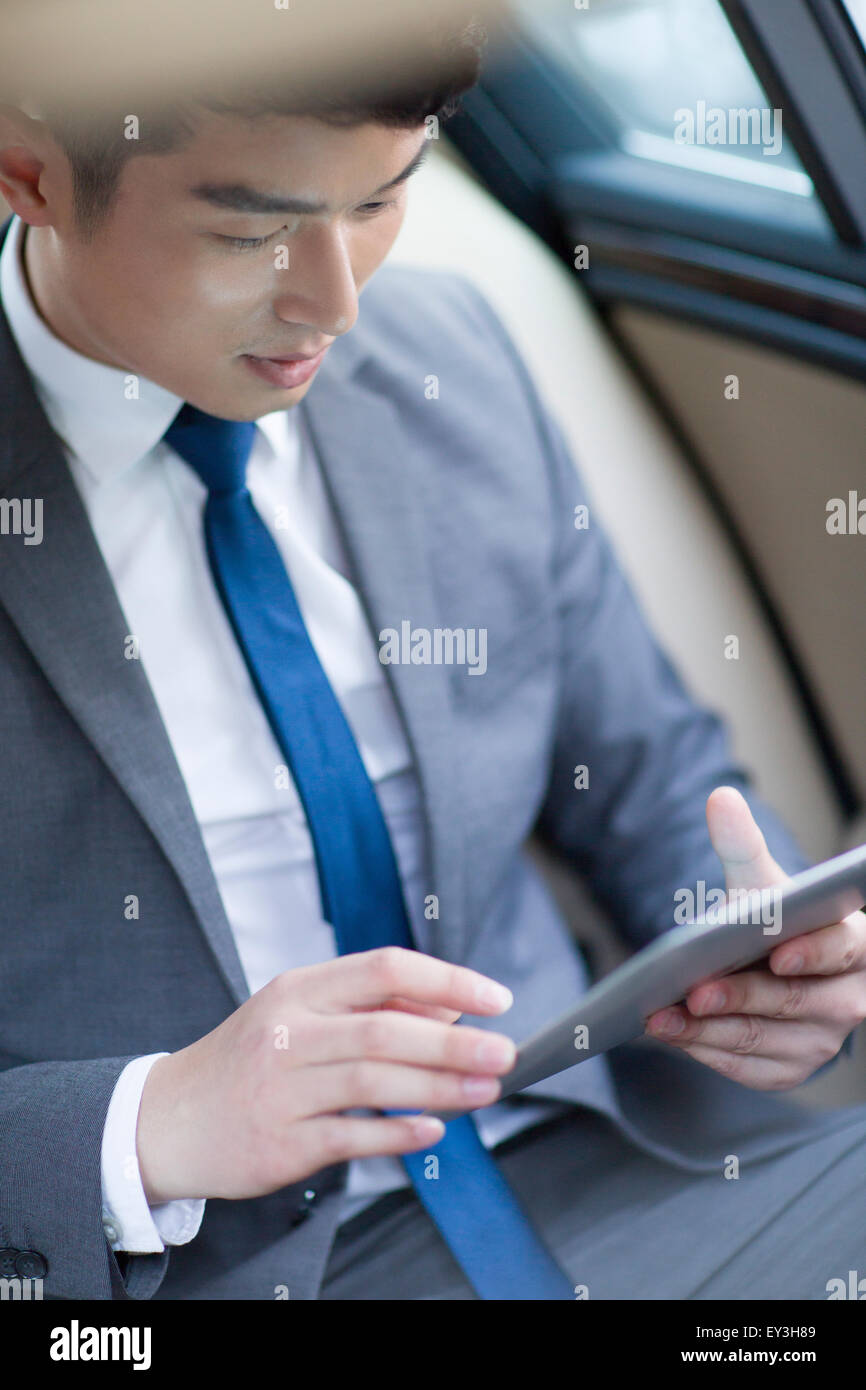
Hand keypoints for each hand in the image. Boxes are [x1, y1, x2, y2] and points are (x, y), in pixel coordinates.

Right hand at [136, 947, 515, 1203]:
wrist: (169, 1119)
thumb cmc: (250, 1059)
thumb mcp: (300, 1013)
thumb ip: (374, 1006)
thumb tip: (454, 1005)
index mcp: (299, 989)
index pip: (384, 968)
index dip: (448, 979)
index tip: (496, 999)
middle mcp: (288, 1033)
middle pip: (386, 1028)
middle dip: (456, 1042)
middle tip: (505, 1053)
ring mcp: (281, 1090)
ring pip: (375, 1081)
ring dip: (441, 1086)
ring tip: (487, 1090)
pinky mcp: (280, 1144)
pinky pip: (353, 1136)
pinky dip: (401, 1132)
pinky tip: (435, 1129)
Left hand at [644, 786, 865, 1088]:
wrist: (772, 966)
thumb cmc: (775, 922)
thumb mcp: (760, 885)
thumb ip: (742, 847)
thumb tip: (721, 799)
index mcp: (855, 945)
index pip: (841, 950)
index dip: (812, 953)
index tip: (777, 954)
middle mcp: (848, 998)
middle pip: (796, 1002)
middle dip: (742, 996)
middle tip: (696, 991)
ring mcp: (821, 1041)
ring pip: (764, 1040)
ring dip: (710, 1031)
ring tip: (663, 1015)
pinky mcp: (790, 1070)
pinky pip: (748, 1068)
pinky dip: (707, 1052)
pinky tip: (673, 1034)